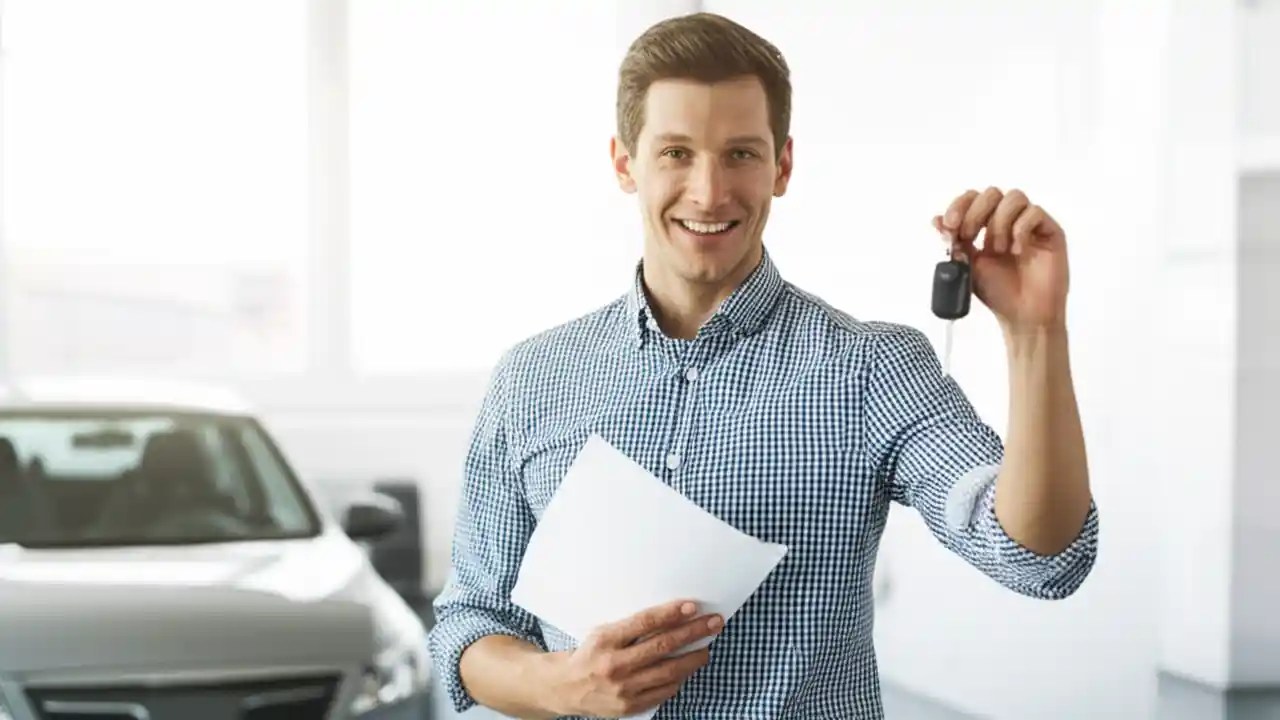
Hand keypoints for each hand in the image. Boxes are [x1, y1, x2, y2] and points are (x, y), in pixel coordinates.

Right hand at [544, 600, 722, 717]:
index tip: (692, 606)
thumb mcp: (603, 632)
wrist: (565, 687)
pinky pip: (663, 691)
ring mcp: (622, 688)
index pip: (644, 622)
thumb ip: (632, 627)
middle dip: (692, 632)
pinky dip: (679, 679)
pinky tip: (687, 669)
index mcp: (605, 640)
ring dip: (693, 658)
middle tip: (713, 623)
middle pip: (662, 646)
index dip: (670, 613)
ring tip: (707, 648)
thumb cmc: (589, 654)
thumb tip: (671, 615)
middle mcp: (614, 665)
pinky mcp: (629, 706)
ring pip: (668, 671)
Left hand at [933, 187, 1068, 332]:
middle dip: (975, 212)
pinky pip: (1035, 212)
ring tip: (997, 249)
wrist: (1023, 315)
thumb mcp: (967, 266)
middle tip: (969, 235)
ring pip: (1014, 198)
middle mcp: (1008, 221)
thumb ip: (953, 243)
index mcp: (986, 226)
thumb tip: (936, 220)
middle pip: (991, 193)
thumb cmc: (999, 293)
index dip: (959, 206)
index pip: (972, 199)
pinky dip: (1021, 229)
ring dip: (999, 223)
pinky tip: (1017, 251)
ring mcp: (1029, 224)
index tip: (949, 224)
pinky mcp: (1050, 231)